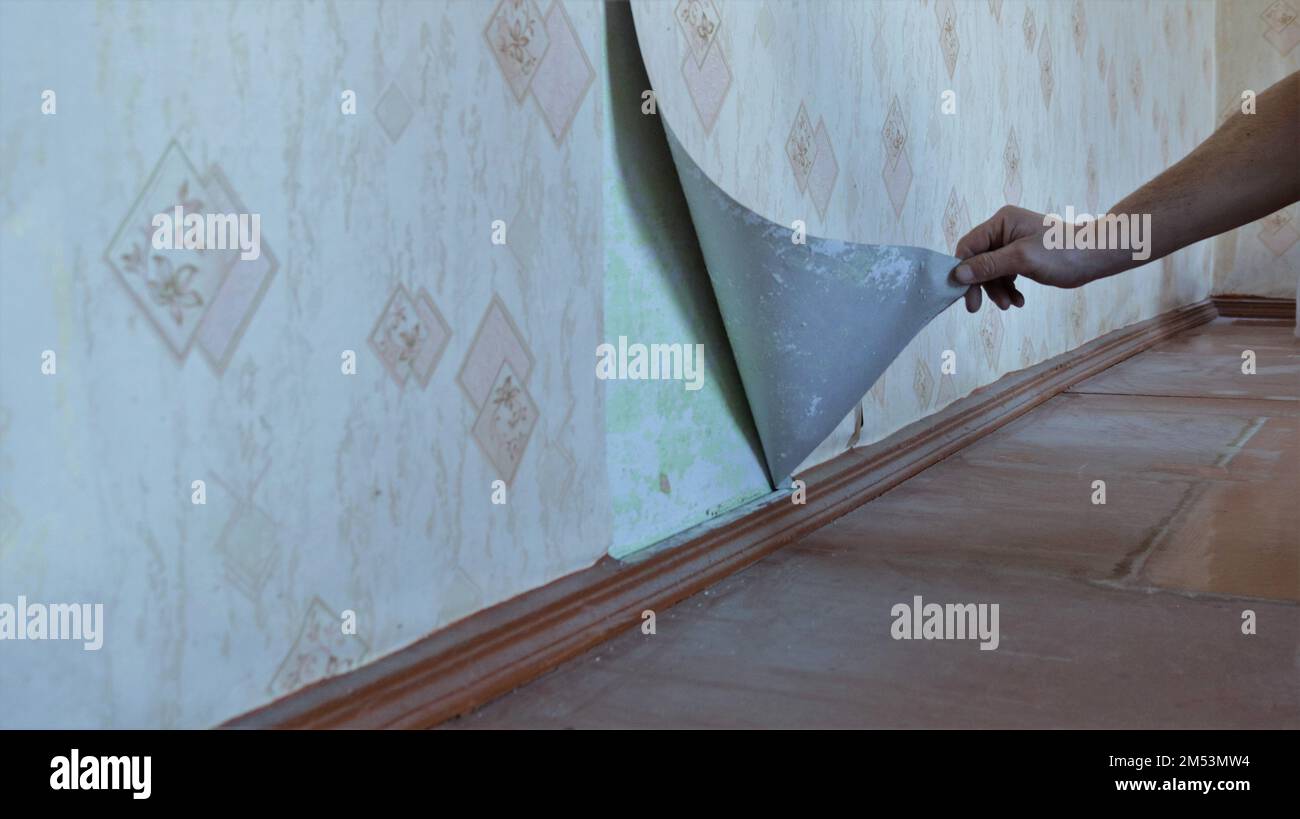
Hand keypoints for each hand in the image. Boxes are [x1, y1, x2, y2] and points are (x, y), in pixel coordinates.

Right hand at [950, 205, 1112, 312]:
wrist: (1096, 256)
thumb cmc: (1063, 252)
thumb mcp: (1022, 259)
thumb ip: (989, 265)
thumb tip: (958, 274)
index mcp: (1001, 222)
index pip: (969, 245)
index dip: (962, 269)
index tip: (963, 293)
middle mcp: (1003, 230)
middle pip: (978, 261)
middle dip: (981, 284)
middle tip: (976, 308)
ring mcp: (1012, 244)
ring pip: (991, 271)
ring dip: (996, 290)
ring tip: (1010, 305)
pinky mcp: (1021, 257)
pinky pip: (1004, 275)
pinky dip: (1008, 289)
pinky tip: (1018, 300)